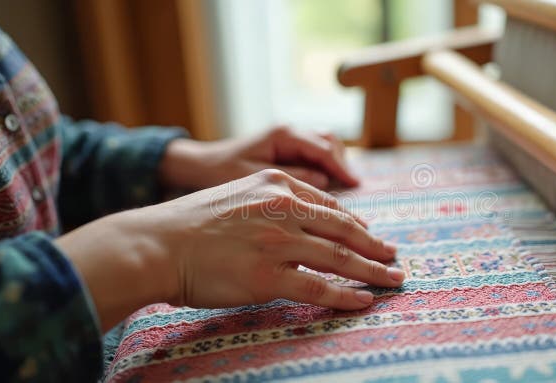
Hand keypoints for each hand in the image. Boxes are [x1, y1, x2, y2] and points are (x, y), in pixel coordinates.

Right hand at [58, 170, 400, 329]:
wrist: (155, 244)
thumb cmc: (188, 225)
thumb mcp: (236, 197)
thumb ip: (270, 206)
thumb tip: (297, 225)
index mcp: (276, 185)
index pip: (328, 206)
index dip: (355, 223)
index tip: (370, 235)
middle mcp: (283, 208)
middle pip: (343, 229)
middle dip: (374, 246)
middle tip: (394, 257)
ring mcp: (278, 241)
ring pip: (339, 257)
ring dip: (372, 271)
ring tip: (393, 280)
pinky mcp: (270, 275)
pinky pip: (319, 286)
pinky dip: (346, 295)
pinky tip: (364, 300)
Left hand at [160, 126, 358, 190]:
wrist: (199, 164)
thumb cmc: (222, 171)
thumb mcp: (255, 178)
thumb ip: (291, 177)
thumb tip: (324, 180)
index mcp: (283, 135)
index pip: (323, 149)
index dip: (342, 168)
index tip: (356, 185)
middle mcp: (289, 132)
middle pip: (329, 143)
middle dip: (343, 164)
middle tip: (353, 188)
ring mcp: (288, 138)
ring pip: (324, 145)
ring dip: (336, 164)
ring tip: (343, 188)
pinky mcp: (286, 148)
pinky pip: (314, 153)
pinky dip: (324, 166)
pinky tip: (326, 187)